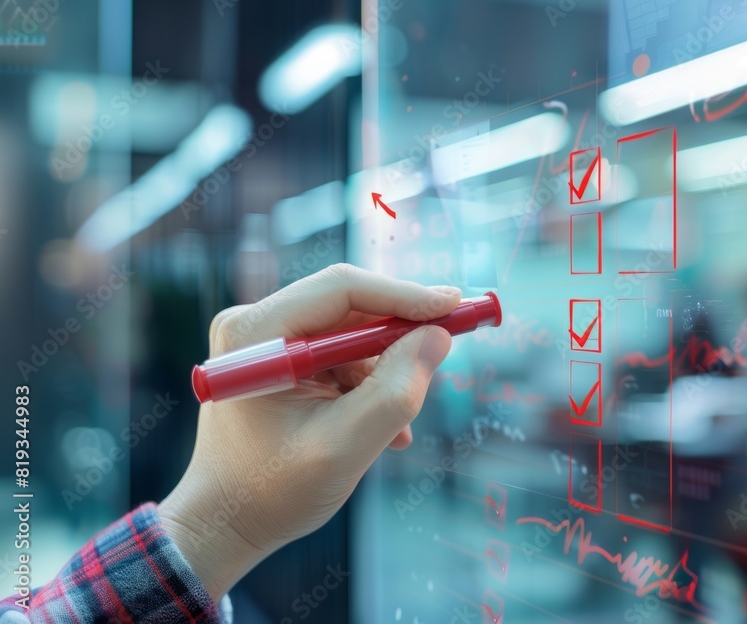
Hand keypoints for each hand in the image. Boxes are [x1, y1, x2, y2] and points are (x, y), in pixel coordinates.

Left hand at [159, 264, 457, 601]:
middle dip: (399, 337)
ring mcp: (265, 340)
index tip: (455, 305)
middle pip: (349, 307)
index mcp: (255, 333)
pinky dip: (365, 387)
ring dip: (382, 375)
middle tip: (446, 347)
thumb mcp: (345, 446)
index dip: (405, 296)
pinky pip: (339, 356)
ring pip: (350, 335)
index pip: (343, 290)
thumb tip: (438, 337)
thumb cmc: (272, 492)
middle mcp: (255, 324)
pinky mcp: (279, 359)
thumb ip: (397, 392)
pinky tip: (376, 430)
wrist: (225, 523)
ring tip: (395, 429)